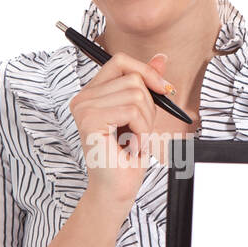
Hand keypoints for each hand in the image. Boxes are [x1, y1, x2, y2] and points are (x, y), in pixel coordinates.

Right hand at [69, 50, 170, 212]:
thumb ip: (147, 84)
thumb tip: (161, 58)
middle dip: (148, 106)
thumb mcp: (143, 113)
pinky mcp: (90, 120)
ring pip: (135, 94)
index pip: (120, 61)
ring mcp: (83, 108)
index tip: (165, 90)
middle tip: (138, 131)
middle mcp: (82, 98)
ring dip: (145, 122)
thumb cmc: (127, 156)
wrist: (117, 189)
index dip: (146, 72)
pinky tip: (130, 145)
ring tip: (133, 140)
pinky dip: (141, 130)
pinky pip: (132, 110)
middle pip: (132, 78)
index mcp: (92, 93)